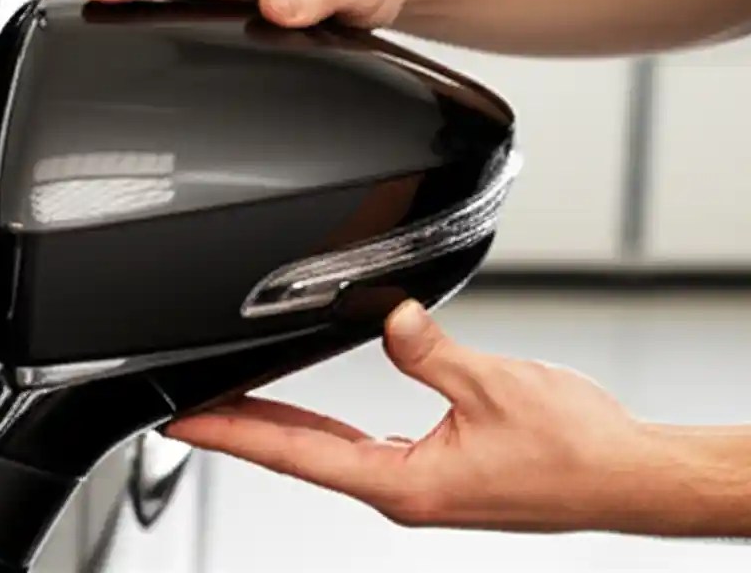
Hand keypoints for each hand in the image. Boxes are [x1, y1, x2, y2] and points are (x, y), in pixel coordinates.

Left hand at [165, 300, 686, 533]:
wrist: (627, 478)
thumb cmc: (576, 451)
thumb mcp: (496, 386)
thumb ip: (433, 351)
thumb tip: (393, 319)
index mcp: (405, 483)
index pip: (293, 454)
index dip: (232, 433)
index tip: (185, 423)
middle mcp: (403, 492)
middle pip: (298, 455)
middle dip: (240, 428)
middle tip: (189, 409)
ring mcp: (418, 486)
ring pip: (326, 453)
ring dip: (278, 428)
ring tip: (233, 406)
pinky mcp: (438, 475)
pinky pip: (360, 449)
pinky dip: (323, 431)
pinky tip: (312, 418)